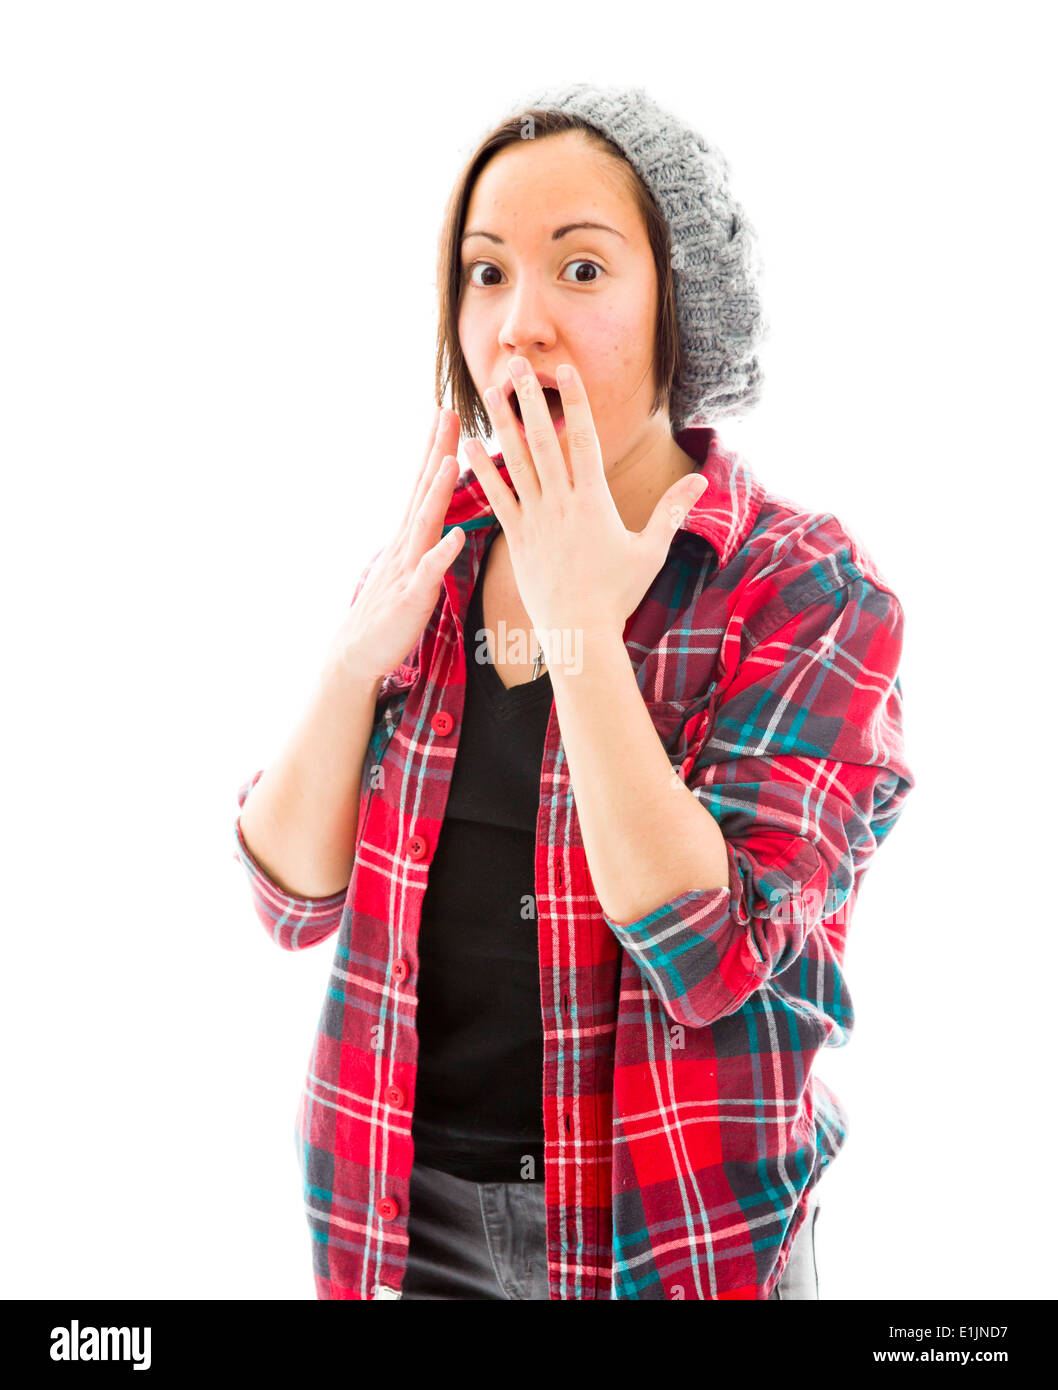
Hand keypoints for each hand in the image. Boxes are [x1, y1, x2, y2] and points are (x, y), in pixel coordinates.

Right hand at [323, 406, 465, 683]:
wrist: (358, 655)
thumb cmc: (390, 614)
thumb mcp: (412, 572)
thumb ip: (427, 544)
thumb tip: (446, 522)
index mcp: (410, 538)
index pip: (424, 485)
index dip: (437, 450)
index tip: (449, 415)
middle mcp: (406, 545)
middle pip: (423, 490)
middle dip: (437, 451)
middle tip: (449, 413)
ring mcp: (406, 569)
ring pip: (425, 523)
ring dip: (438, 491)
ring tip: (451, 460)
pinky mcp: (410, 597)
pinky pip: (428, 573)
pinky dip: (441, 553)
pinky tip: (456, 536)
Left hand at [464, 358, 707, 659]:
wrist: (579, 633)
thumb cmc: (617, 594)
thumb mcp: (651, 550)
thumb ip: (672, 510)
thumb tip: (700, 480)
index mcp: (595, 501)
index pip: (584, 439)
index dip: (575, 401)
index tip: (565, 370)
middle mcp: (562, 503)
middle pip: (544, 440)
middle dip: (530, 398)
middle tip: (515, 363)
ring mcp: (536, 519)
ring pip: (516, 461)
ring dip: (502, 423)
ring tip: (489, 389)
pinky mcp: (516, 537)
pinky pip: (496, 496)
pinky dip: (482, 469)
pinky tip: (468, 444)